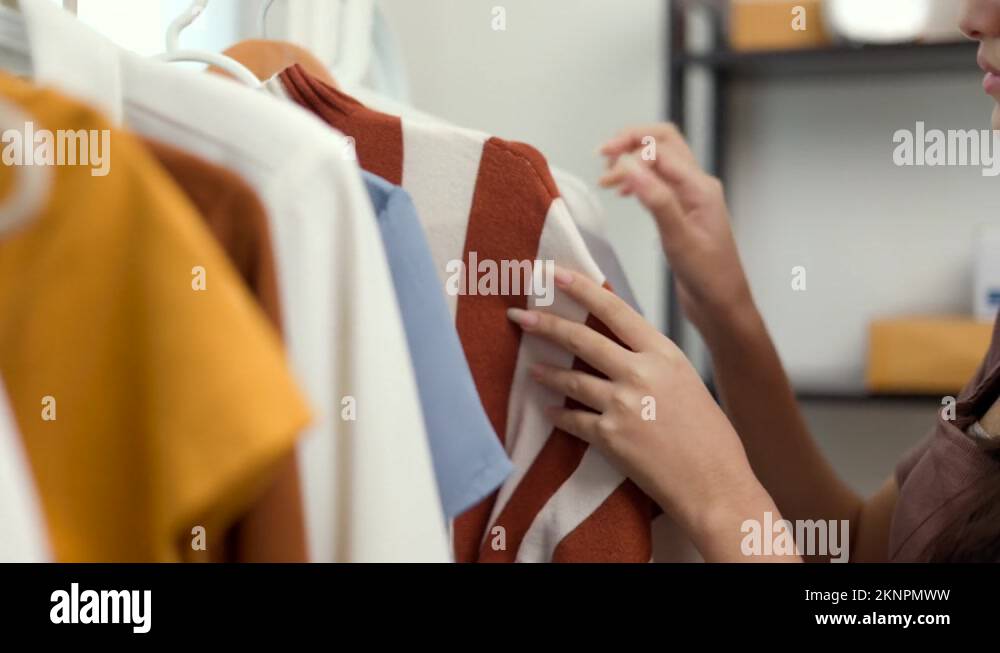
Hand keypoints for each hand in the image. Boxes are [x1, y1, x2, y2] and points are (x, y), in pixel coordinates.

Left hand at [506, 268, 770, 544]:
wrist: (715, 486)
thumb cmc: (710, 438)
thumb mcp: (686, 383)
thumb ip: (653, 363)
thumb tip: (622, 350)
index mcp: (664, 354)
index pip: (615, 310)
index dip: (582, 289)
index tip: (557, 275)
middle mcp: (641, 373)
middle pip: (582, 339)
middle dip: (546, 324)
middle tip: (520, 315)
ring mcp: (622, 404)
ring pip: (571, 379)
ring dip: (546, 372)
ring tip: (531, 368)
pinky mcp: (609, 436)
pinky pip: (572, 419)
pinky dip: (558, 414)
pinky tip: (548, 410)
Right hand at [599, 124, 754, 337]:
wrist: (722, 305)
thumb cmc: (709, 278)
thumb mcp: (678, 239)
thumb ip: (655, 200)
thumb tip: (631, 166)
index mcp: (699, 188)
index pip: (660, 148)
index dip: (629, 147)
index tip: (603, 160)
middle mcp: (697, 187)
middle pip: (662, 143)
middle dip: (631, 143)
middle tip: (603, 156)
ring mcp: (690, 198)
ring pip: (658, 163)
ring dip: (632, 162)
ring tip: (605, 179)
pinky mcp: (681, 212)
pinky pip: (658, 183)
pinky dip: (637, 180)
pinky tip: (622, 193)